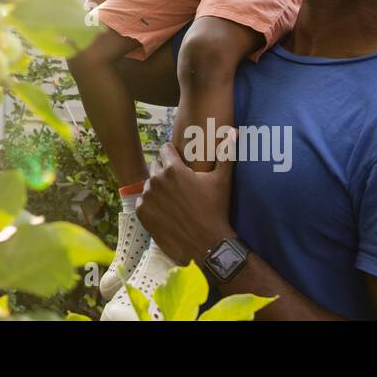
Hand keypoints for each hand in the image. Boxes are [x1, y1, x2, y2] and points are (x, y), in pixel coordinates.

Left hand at [135, 140, 236, 266]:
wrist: (207, 244)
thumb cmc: (215, 210)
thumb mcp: (222, 181)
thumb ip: (226, 154)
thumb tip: (234, 132)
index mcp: (173, 169)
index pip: (165, 149)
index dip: (174, 155)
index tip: (182, 165)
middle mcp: (156, 180)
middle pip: (156, 166)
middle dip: (166, 172)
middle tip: (181, 187)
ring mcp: (148, 196)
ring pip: (150, 184)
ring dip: (159, 189)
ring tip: (175, 201)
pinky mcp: (142, 212)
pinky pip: (144, 201)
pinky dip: (152, 205)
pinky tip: (167, 212)